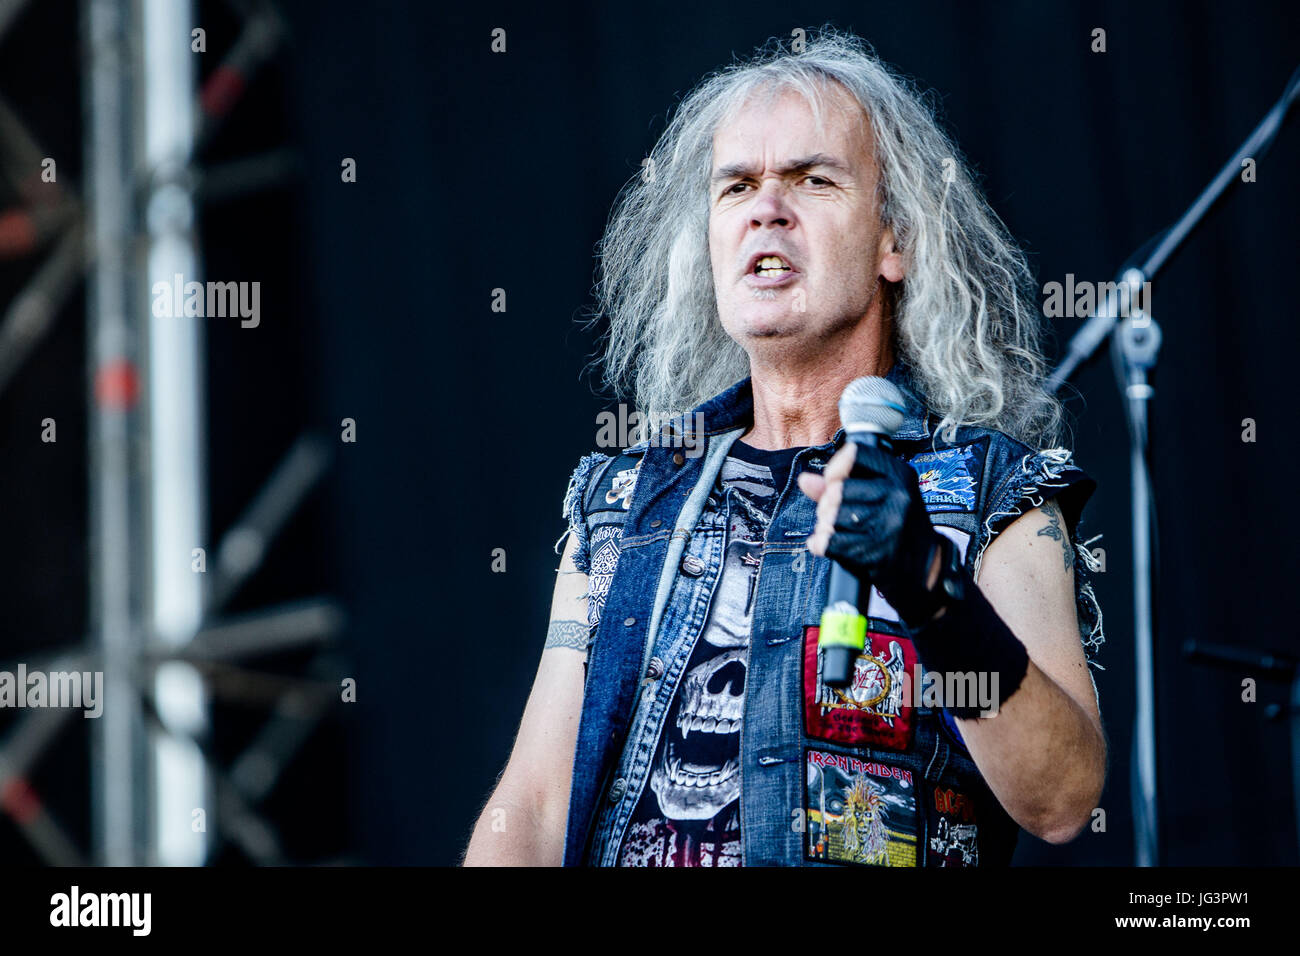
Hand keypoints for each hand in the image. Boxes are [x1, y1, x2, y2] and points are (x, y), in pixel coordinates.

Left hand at [797, 440, 943, 625]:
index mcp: (900, 475)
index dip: (835, 467)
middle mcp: (897, 497)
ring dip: (825, 525)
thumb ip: (841, 485)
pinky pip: (829, 542)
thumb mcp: (881, 496)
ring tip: (837, 530)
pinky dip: (821, 544)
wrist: (924, 568)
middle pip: (837, 490)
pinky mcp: (875, 552)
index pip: (856, 454)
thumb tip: (805, 480)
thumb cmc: (899, 528)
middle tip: (836, 515)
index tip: (833, 480)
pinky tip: (827, 544)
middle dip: (826, 504)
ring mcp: (888, 526)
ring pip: (831, 516)